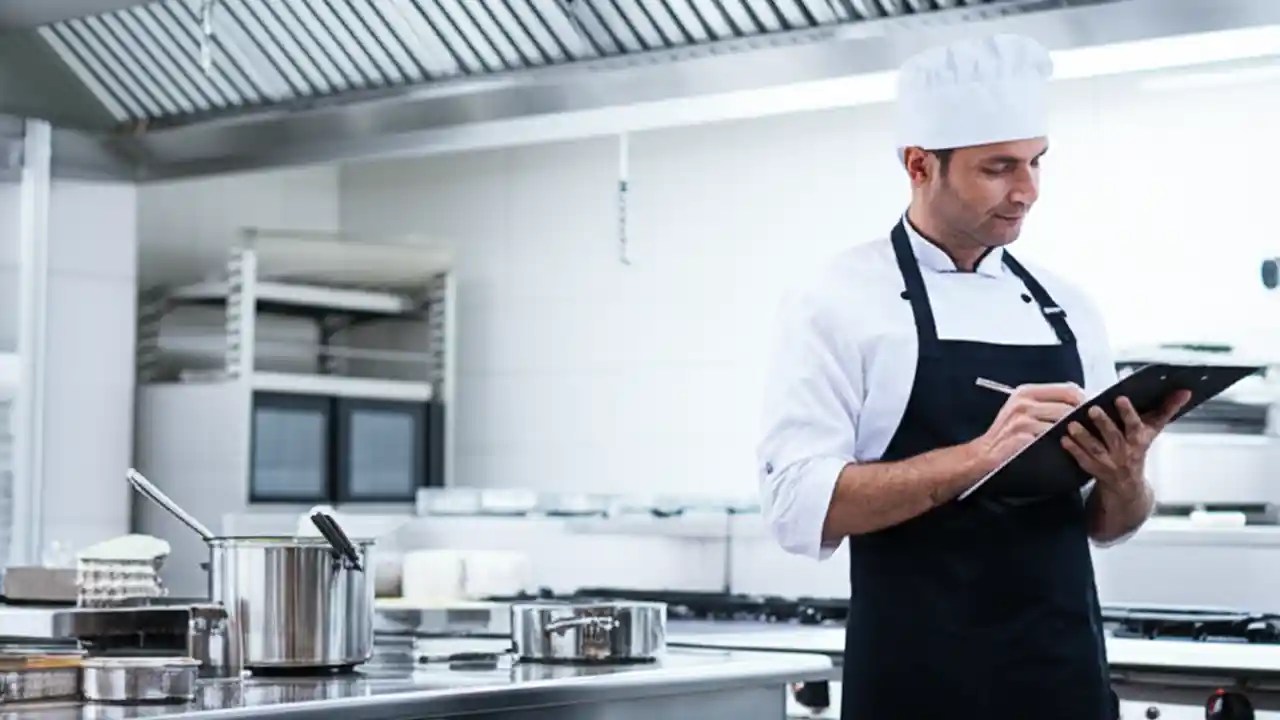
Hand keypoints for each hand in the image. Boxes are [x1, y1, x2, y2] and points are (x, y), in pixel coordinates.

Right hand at [970, 382, 1086, 473]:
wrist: (984, 454)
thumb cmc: (1007, 434)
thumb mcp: (1022, 409)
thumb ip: (1046, 402)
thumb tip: (1080, 400)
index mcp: (1026, 392)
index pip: (1067, 389)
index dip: (1085, 400)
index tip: (1092, 410)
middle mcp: (1024, 403)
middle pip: (1068, 406)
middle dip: (1082, 419)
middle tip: (1091, 429)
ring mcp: (1022, 420)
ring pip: (1063, 422)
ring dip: (1074, 433)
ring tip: (1081, 440)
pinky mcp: (1023, 437)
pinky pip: (1053, 439)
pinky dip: (1063, 444)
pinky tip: (1066, 449)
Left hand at [1061, 390, 1192, 489]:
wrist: (1128, 485)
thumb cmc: (1139, 448)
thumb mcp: (1153, 430)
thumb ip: (1167, 409)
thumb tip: (1186, 390)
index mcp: (1140, 439)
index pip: (1135, 424)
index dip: (1128, 412)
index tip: (1119, 398)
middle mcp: (1126, 451)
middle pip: (1114, 436)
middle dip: (1104, 423)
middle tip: (1092, 409)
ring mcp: (1110, 462)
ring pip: (1096, 449)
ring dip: (1084, 437)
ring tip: (1072, 424)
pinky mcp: (1095, 470)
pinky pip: (1083, 460)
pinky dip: (1074, 450)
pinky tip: (1063, 439)